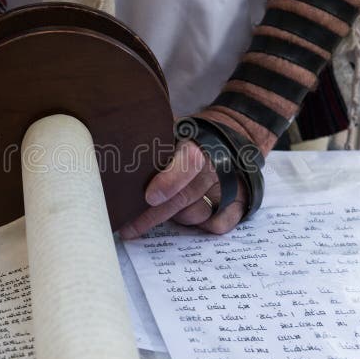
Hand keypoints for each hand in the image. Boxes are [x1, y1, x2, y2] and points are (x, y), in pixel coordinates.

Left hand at [118, 139, 246, 239]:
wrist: (232, 133)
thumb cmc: (191, 138)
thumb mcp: (173, 130)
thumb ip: (153, 142)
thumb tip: (118, 154)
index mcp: (196, 145)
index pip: (187, 163)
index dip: (169, 181)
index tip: (149, 197)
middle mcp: (216, 166)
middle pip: (184, 197)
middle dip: (153, 216)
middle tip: (128, 228)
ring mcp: (230, 185)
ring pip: (198, 214)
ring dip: (176, 218)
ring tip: (159, 213)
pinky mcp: (241, 201)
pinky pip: (219, 225)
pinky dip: (202, 226)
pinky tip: (188, 220)